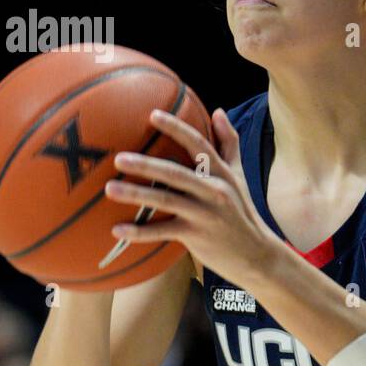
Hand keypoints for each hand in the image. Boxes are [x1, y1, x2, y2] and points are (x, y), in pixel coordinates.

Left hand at [103, 107, 279, 289]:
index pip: (198, 145)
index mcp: (222, 173)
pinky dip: (139, 232)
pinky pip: (163, 232)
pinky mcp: (197, 236)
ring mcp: (205, 215)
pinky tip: (116, 230)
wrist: (255, 254)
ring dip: (136, 194)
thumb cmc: (241, 210)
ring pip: (167, 201)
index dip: (176, 129)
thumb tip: (218, 111)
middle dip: (147, 165)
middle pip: (176, 174)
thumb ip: (229, 143)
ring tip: (110, 188)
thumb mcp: (239, 175)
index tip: (152, 115)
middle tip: (119, 158)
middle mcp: (214, 191)